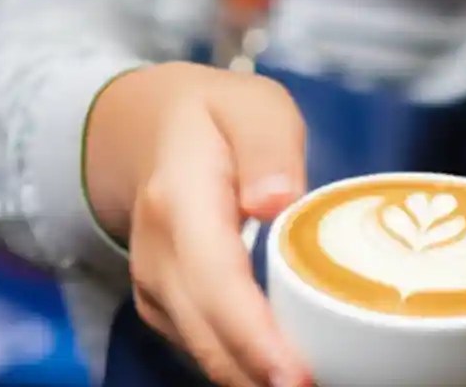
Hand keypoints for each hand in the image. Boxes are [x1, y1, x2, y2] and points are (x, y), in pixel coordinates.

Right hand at [86, 62, 312, 386]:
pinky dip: (244, 368)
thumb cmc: (215, 118)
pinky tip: (284, 373)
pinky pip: (205, 350)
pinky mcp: (164, 307)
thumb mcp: (253, 106)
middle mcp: (157, 256)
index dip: (254, 337)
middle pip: (208, 337)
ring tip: (318, 381)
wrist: (148, 129)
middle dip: (261, 377)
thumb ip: (269, 146)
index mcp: (180, 202)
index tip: (295, 376)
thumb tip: (277, 201)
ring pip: (205, 354)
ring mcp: (154, 287)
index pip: (215, 281)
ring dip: (254, 378)